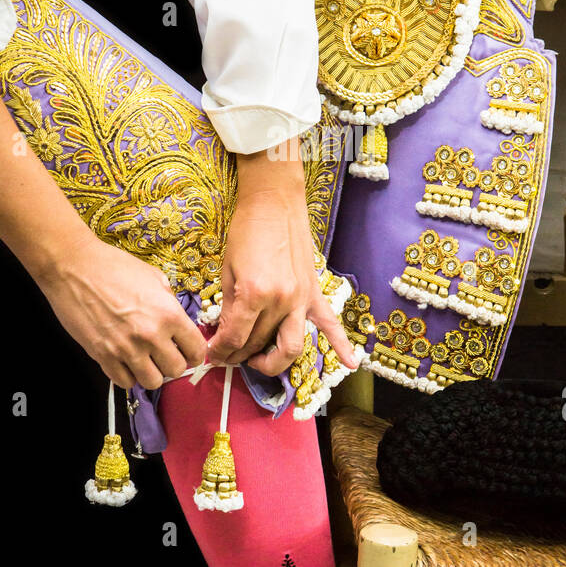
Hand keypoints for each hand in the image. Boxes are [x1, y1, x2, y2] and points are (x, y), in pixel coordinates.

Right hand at [32, 233, 207, 390]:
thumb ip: (170, 302)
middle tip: (163, 353)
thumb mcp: (154, 277)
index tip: (187, 351)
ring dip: (151, 372)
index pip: (196, 350)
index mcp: (169, 314)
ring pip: (152, 382)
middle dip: (172, 363)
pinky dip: (128, 375)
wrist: (73, 267)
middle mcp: (150, 335)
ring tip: (144, 359)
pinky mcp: (103, 356)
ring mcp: (126, 348)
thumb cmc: (113, 267)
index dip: (194, 353)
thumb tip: (178, 321)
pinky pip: (125, 382)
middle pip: (176, 370)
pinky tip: (125, 360)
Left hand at [206, 165, 358, 376]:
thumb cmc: (246, 231)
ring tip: (259, 362)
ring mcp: (301, 299)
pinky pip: (331, 324)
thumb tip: (223, 333)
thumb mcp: (227, 270)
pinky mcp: (314, 293)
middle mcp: (281, 301)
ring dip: (273, 362)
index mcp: (254, 294)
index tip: (213, 353)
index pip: (235, 336)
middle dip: (238, 354)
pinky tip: (351, 363)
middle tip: (227, 354)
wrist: (274, 203)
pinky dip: (342, 345)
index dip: (220, 349)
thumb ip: (227, 306)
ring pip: (291, 347)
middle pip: (258, 343)